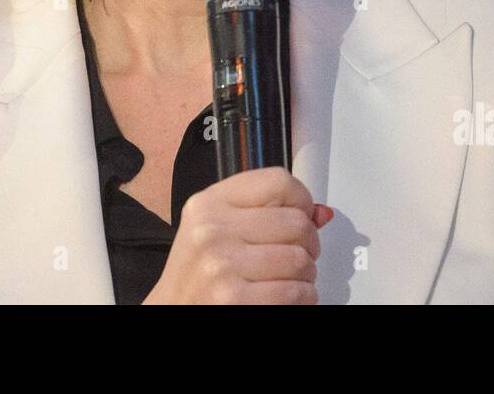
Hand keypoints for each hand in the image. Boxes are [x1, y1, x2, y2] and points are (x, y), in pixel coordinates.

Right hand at [142, 166, 335, 303]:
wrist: (172, 311)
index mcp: (209, 203)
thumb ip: (266, 214)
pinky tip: (288, 296)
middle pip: (297, 222)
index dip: (301, 199)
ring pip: (301, 260)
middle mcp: (212, 230)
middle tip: (299, 254)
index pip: (278, 181)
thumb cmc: (198, 273)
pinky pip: (297, 292)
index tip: (302, 214)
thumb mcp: (218, 229)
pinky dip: (303, 296)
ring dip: (306, 274)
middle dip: (309, 243)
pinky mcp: (234, 299)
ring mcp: (222, 265)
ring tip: (289, 278)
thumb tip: (321, 213)